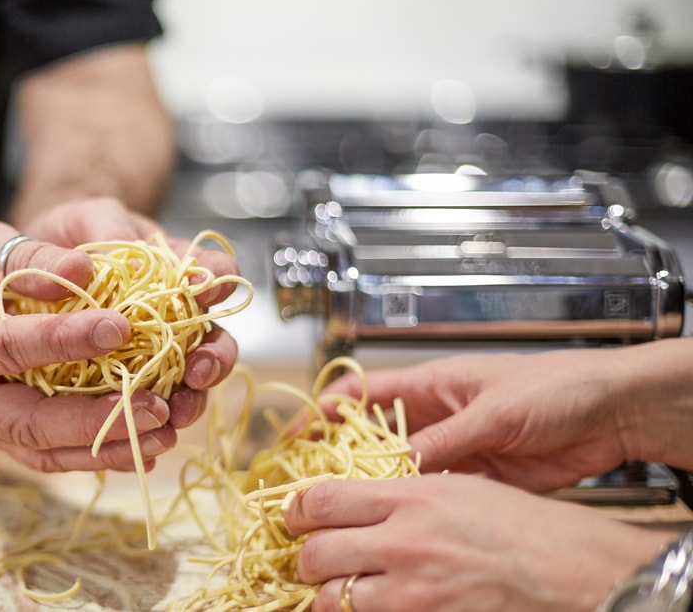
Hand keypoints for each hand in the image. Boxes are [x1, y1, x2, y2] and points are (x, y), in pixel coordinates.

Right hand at [0, 217, 183, 471]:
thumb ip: (27, 256)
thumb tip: (85, 270)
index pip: (3, 346)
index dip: (61, 339)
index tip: (121, 326)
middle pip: (26, 422)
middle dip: (94, 420)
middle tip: (157, 405)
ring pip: (44, 452)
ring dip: (108, 447)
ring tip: (165, 430)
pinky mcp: (4, 436)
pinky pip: (53, 454)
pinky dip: (101, 453)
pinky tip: (148, 442)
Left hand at [22, 196, 241, 422]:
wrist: (41, 265)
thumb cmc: (73, 233)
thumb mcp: (87, 216)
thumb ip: (103, 227)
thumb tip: (92, 266)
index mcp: (178, 268)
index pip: (216, 271)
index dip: (216, 282)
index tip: (201, 291)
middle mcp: (177, 315)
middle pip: (214, 339)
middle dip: (214, 358)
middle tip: (198, 371)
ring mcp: (156, 352)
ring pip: (189, 382)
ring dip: (189, 399)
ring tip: (176, 413)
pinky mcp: (127, 382)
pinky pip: (149, 406)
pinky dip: (152, 423)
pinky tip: (145, 438)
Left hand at [284, 474, 671, 611]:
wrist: (582, 575)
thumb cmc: (532, 530)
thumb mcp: (461, 490)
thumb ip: (403, 498)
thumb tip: (356, 506)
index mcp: (411, 497)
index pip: (320, 501)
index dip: (296, 512)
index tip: (296, 518)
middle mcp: (404, 543)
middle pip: (315, 554)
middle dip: (307, 560)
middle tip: (315, 560)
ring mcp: (413, 592)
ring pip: (332, 600)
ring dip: (329, 597)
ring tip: (341, 591)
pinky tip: (373, 608)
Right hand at [320, 350, 628, 491]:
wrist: (610, 414)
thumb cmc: (556, 387)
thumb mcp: (492, 412)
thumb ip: (444, 441)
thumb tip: (399, 467)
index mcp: (429, 384)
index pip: (359, 395)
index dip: (321, 413)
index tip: (293, 438)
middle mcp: (433, 417)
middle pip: (369, 438)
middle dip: (336, 458)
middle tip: (308, 485)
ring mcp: (452, 449)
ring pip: (397, 471)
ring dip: (373, 488)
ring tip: (343, 510)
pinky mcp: (475, 478)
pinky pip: (431, 494)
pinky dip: (412, 507)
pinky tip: (394, 521)